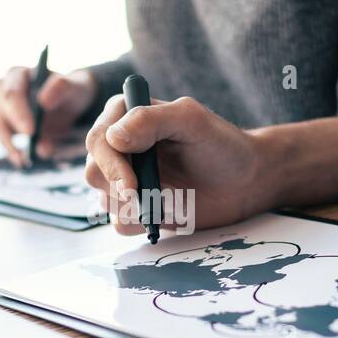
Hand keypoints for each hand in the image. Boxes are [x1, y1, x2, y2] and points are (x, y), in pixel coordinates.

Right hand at [0, 66, 97, 167]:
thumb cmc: (71, 90)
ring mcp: (0, 110)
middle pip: (0, 112)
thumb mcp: (74, 85)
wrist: (71, 101)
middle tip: (25, 153)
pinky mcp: (1, 127)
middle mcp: (3, 90)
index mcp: (18, 75)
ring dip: (7, 146)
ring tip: (22, 162)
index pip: (12, 94)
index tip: (30, 131)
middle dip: (11, 133)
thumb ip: (60, 88)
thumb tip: (42, 102)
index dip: (18, 113)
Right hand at [84, 95, 270, 236]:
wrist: (244, 181)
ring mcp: (124, 177)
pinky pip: (121, 222)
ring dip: (134, 207)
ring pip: (104, 200)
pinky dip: (142, 222)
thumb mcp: (191, 121)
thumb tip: (113, 137)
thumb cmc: (221, 144)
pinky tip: (167, 211)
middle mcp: (118, 146)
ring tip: (169, 199)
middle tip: (146, 198)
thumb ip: (151, 120)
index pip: (98, 140)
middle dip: (119, 190)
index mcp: (125, 115)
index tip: (132, 185)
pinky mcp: (134, 205)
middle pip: (94, 173)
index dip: (110, 165)